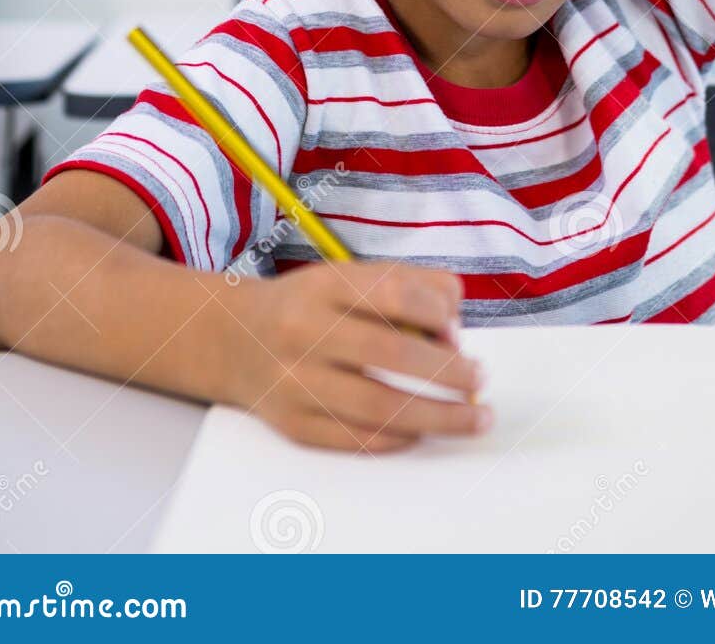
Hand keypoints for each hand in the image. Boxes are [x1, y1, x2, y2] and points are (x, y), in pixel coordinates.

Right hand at [219, 260, 489, 451]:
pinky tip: (423, 432)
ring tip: (473, 417)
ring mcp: (296, 381)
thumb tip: (454, 329)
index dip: (438, 312)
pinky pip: (356, 439)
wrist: (235, 340)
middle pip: (391, 353)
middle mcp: (305, 331)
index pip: (394, 293)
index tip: (460, 333)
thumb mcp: (351, 276)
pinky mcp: (293, 424)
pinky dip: (398, 438)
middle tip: (479, 380)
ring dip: (438, 416)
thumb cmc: (311, 305)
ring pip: (379, 406)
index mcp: (324, 285)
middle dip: (448, 371)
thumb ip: (410, 286)